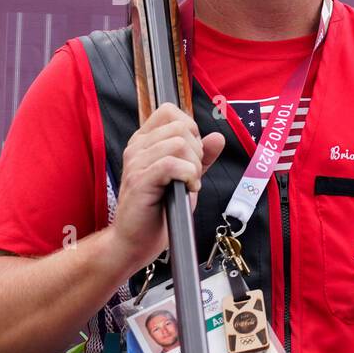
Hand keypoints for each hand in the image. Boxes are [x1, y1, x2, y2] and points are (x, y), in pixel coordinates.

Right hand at [109, 102, 225, 272]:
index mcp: (145, 141)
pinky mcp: (139, 180)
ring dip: (193, 166)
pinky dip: (188, 175)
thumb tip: (218, 137)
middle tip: (191, 174)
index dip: (190, 128)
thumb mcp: (186, 177)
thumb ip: (201, 157)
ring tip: (188, 184)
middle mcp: (137, 147)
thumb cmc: (161, 210)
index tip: (192, 155)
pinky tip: (186, 189)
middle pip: (181, 126)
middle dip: (197, 150)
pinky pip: (172, 164)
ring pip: (179, 143)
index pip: (169, 111)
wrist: (138, 241)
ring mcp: (136, 162)